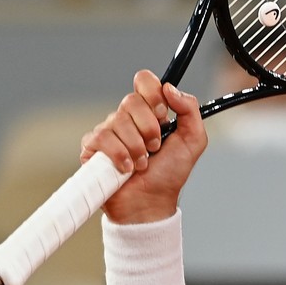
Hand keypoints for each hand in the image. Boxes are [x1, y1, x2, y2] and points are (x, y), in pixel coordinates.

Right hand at [81, 70, 207, 223]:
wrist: (151, 202)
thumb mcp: (193, 140)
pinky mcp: (92, 147)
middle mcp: (127, 118)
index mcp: (150, 112)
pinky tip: (126, 168)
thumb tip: (170, 88)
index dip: (153, 94)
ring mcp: (108, 131)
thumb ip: (190, 110)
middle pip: (131, 100)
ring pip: (117, 121)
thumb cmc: (169, 174)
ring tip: (143, 163)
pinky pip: (101, 138)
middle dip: (149, 128)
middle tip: (155, 147)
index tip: (163, 115)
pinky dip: (119, 156)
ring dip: (136, 147)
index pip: (144, 81)